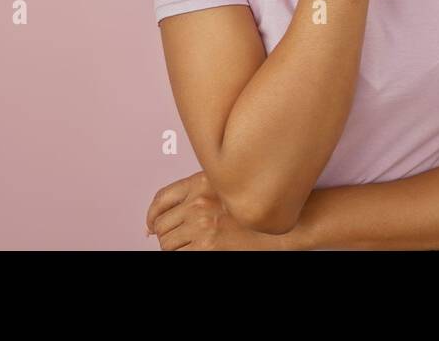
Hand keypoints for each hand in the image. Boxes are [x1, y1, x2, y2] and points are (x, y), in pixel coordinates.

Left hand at [145, 171, 298, 249]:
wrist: (287, 225)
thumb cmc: (263, 204)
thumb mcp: (231, 184)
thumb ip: (204, 190)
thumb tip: (171, 213)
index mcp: (202, 181)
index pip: (161, 198)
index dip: (152, 215)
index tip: (151, 224)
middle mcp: (199, 201)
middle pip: (161, 224)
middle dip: (165, 235)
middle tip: (177, 241)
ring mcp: (202, 224)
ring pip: (166, 243)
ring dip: (173, 249)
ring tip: (190, 247)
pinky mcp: (207, 246)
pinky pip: (178, 256)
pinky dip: (181, 256)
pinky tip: (196, 252)